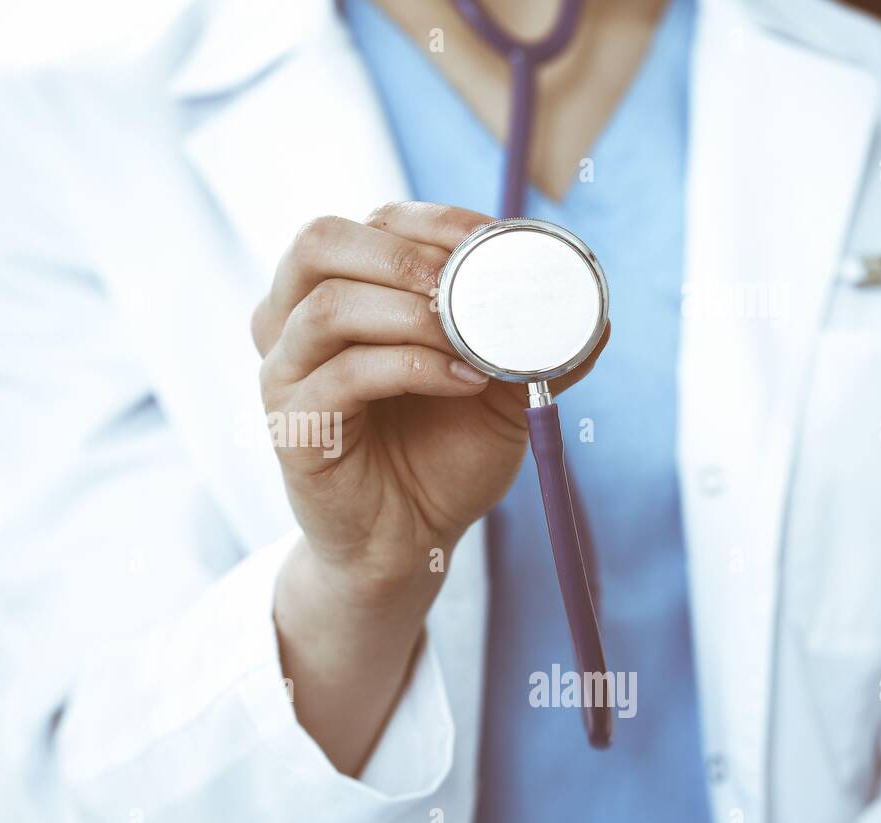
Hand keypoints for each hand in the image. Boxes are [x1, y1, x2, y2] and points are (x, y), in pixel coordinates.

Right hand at [255, 201, 604, 593]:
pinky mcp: (292, 426)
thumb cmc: (440, 456)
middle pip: (317, 243)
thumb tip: (595, 314)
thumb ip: (529, 347)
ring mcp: (285, 374)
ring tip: (467, 340)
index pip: (369, 224)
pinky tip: (463, 382)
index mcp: (337, 296)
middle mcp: (294, 324)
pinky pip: (343, 377)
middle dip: (399, 253)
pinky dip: (411, 368)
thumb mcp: (496, 391)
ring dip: (407, 312)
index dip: (432, 221)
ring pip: (326, 308)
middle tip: (461, 283)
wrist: (410, 542)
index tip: (496, 242)